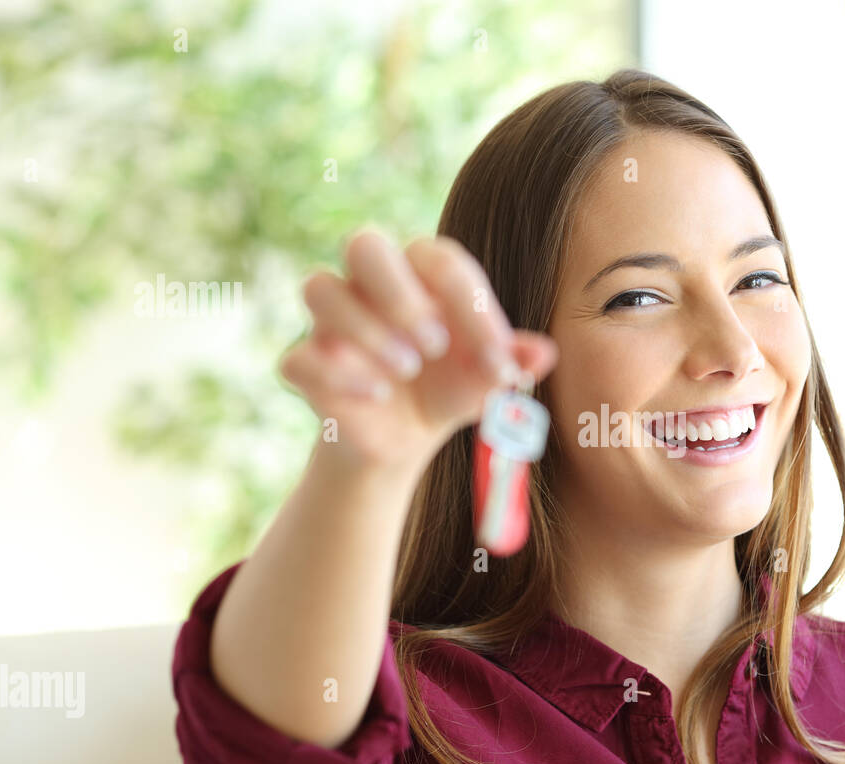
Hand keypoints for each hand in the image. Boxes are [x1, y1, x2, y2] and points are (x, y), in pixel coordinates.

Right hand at [280, 230, 557, 469]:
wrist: (404, 437)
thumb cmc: (449, 387)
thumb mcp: (486, 380)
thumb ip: (513, 362)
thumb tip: (543, 353)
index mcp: (419, 275)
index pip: (439, 260)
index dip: (472, 305)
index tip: (499, 362)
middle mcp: (369, 286)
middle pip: (364, 246)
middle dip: (399, 291)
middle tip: (434, 343)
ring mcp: (331, 322)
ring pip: (321, 289)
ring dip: (367, 329)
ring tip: (408, 369)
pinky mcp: (307, 365)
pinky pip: (300, 355)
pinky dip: (337, 374)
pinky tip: (377, 395)